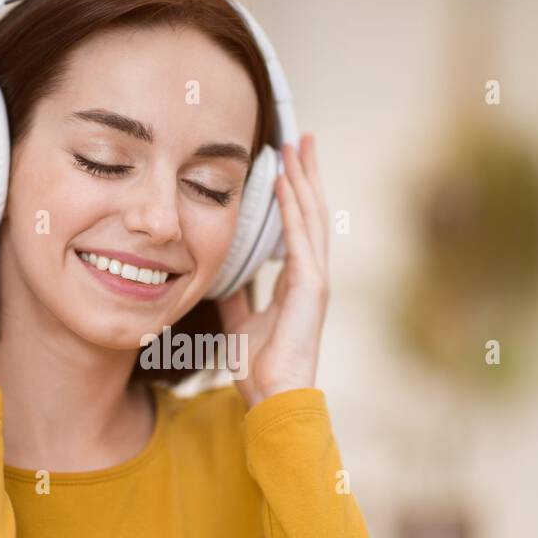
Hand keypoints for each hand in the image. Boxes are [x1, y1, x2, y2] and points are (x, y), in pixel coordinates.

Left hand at [218, 134, 329, 407]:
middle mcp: (311, 275)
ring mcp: (315, 280)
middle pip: (311, 213)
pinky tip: (286, 182)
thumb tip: (222, 274)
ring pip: (311, 218)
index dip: (294, 193)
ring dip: (304, 180)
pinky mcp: (311, 288)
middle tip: (300, 138)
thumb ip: (236, 295)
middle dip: (306, 174)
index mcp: (297, 281)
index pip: (297, 226)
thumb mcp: (238, 321)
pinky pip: (301, 238)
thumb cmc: (259, 367)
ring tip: (297, 146)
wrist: (273, 399)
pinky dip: (293, 208)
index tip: (286, 163)